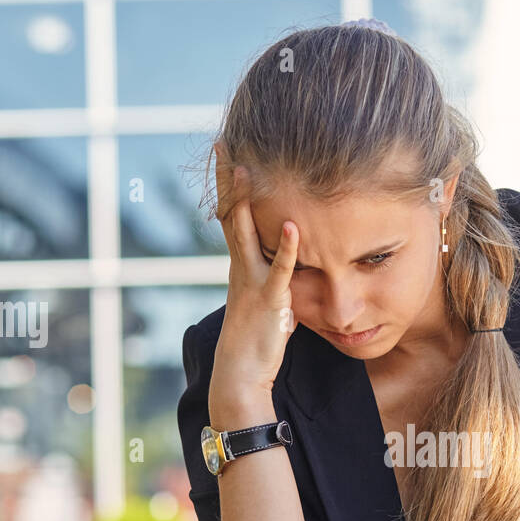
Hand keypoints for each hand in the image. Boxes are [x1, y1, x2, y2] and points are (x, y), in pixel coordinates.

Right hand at [209, 140, 299, 412]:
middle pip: (233, 214)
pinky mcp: (270, 301)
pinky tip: (295, 226)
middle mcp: (241, 268)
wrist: (240, 374)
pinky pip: (280, 270)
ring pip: (248, 234)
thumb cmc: (256, 341)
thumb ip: (275, 280)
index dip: (232, 187)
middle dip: (229, 181)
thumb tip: (288, 270)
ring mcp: (252, 282)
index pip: (234, 217)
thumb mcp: (267, 302)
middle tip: (224, 146)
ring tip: (251, 168)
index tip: (229, 155)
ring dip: (249, 202)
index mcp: (241, 265)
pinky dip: (287, 248)